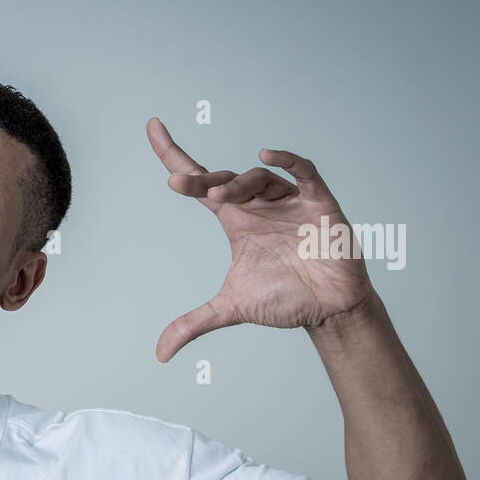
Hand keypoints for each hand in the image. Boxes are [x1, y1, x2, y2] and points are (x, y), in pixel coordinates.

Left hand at [146, 117, 374, 361]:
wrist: (328, 311)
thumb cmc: (284, 300)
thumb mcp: (230, 309)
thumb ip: (193, 324)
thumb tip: (160, 353)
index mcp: (235, 220)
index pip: (199, 182)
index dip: (174, 155)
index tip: (152, 127)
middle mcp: (258, 205)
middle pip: (223, 178)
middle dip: (199, 178)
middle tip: (175, 184)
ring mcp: (288, 201)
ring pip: (258, 177)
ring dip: (236, 182)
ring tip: (218, 193)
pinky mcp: (319, 202)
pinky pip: (304, 171)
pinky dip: (288, 161)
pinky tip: (269, 155)